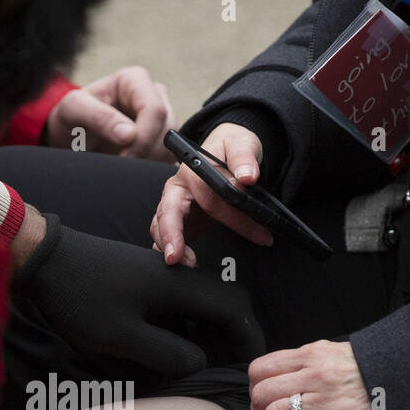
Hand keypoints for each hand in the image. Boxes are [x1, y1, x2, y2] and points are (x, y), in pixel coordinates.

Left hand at [13, 214, 263, 375]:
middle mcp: (178, 275)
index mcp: (180, 285)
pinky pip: (179, 303)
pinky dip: (187, 326)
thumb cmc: (81, 297)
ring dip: (208, 333)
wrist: (44, 257)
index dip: (248, 341)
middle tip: (228, 370)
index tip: (249, 369)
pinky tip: (173, 349)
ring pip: (200, 304)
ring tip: (204, 367)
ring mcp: (160, 274)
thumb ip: (167, 353)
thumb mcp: (122, 336)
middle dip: (233, 337)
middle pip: (224, 304)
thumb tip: (199, 363)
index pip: (235, 310)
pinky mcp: (143, 279)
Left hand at [44, 66, 176, 160]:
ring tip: (123, 165)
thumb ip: (99, 117)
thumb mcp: (74, 110)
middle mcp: (152, 94)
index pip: (154, 110)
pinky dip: (152, 167)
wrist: (70, 135)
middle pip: (166, 128)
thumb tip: (129, 134)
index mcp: (134, 80)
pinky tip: (133, 168)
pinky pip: (168, 156)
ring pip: (170, 144)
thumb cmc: (71, 117)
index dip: (143, 138)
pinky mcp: (160, 138)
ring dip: (150, 161)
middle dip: (146, 152)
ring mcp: (159, 117)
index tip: (125, 157)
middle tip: (122, 165)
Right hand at [150, 121, 272, 266]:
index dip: (229, 217)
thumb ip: (244, 158)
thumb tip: (247, 176)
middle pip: (167, 214)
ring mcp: (175, 207)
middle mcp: (178, 190)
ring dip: (169, 247)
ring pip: (161, 228)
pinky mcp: (179, 222)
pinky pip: (167, 238)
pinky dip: (173, 252)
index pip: (208, 197)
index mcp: (191, 171)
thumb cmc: (231, 148)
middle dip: (170, 236)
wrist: (226, 152)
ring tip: (188, 265)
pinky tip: (185, 265)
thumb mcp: (242, 144)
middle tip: (176, 258)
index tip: (248, 233)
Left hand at [249, 340, 384, 409]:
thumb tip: (280, 379)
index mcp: (311, 355)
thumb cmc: (374, 368)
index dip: (255, 390)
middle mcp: (315, 375)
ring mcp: (328, 401)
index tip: (266, 402)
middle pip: (260, 396)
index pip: (259, 370)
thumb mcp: (336, 353)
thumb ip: (306, 363)